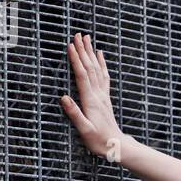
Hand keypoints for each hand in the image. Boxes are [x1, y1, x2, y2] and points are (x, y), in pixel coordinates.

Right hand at [59, 32, 126, 161]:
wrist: (117, 146)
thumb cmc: (99, 141)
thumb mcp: (85, 130)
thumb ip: (75, 114)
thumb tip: (63, 98)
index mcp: (91, 101)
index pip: (82, 76)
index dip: (76, 60)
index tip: (70, 45)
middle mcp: (98, 95)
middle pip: (90, 68)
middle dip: (83, 50)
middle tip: (78, 34)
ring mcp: (103, 96)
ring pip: (97, 70)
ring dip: (91, 53)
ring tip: (87, 39)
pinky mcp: (106, 98)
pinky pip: (104, 77)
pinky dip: (102, 64)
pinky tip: (100, 55)